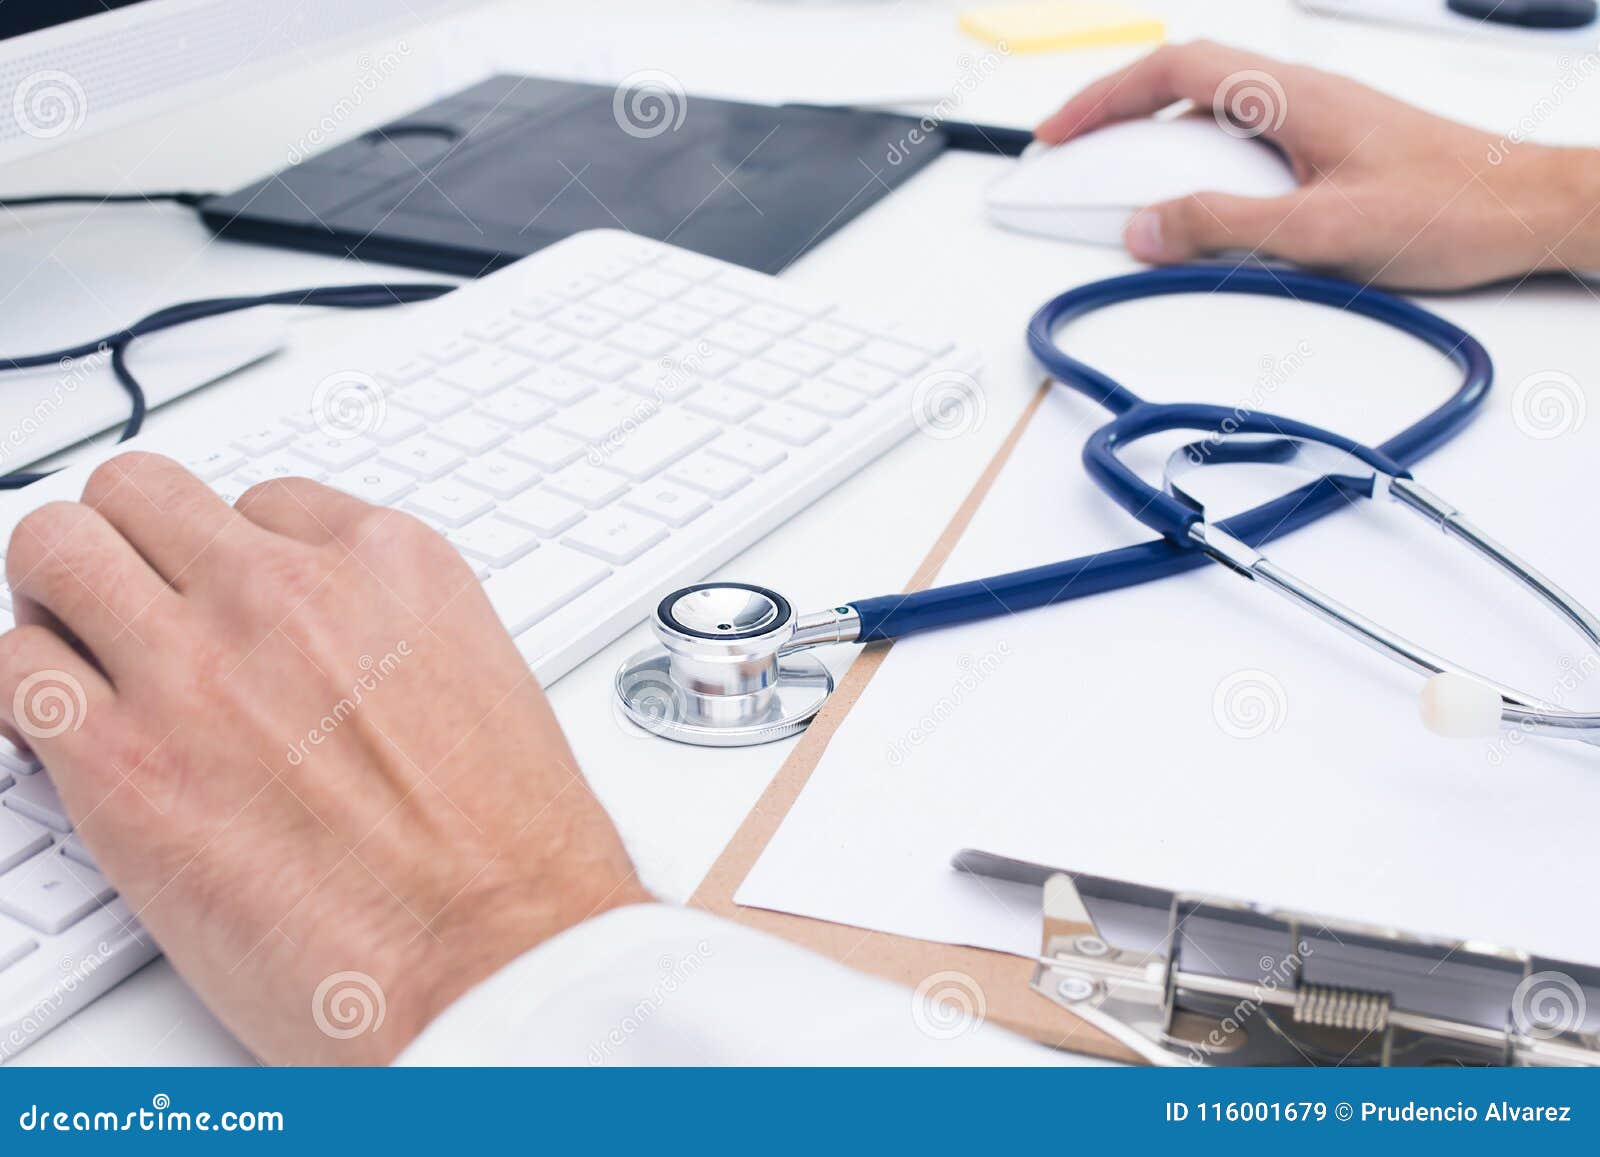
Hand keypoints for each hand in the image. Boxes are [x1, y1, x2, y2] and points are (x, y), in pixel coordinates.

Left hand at [0, 453, 648, 1062]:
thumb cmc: (510, 855)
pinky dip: (29, 694)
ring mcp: (195, 667)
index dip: (239, 558)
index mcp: (390, 564)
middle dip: (130, 543)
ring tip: (86, 653)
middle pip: (140, 494)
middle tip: (134, 600)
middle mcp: (285, 593)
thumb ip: (390, 635)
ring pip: (55, 550)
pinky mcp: (120, 764)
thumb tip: (328, 645)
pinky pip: (16, 670)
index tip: (234, 604)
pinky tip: (69, 732)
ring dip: (61, 596)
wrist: (494, 959)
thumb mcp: (484, 682)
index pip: (260, 501)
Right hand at [1035, 40, 1599, 288]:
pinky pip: (1240, 134)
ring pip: (1209, 107)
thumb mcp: (1320, 228)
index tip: (1056, 134)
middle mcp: (1298, 93)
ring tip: (1115, 178)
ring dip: (1152, 134)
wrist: (1528, 207)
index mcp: (1288, 95)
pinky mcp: (1328, 141)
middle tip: (1069, 150)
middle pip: (1180, 79)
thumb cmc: (1450, 205)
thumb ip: (1224, 225)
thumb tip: (1146, 226)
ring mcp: (1313, 114)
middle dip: (1111, 109)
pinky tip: (1193, 198)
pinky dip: (1193, 157)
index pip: (1169, 72)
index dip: (1100, 98)